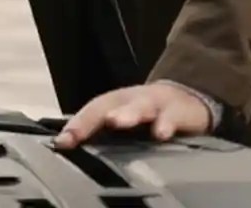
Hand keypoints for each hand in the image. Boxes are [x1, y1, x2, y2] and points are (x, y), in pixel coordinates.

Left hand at [53, 83, 211, 149]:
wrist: (188, 100)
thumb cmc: (150, 114)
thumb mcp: (125, 120)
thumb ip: (102, 133)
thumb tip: (72, 149)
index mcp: (115, 103)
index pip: (90, 111)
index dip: (76, 125)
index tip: (61, 142)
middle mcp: (131, 100)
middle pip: (109, 105)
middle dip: (92, 119)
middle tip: (77, 133)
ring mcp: (155, 104)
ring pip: (140, 106)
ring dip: (127, 113)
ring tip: (117, 121)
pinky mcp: (178, 112)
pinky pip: (172, 118)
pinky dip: (166, 124)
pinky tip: (160, 134)